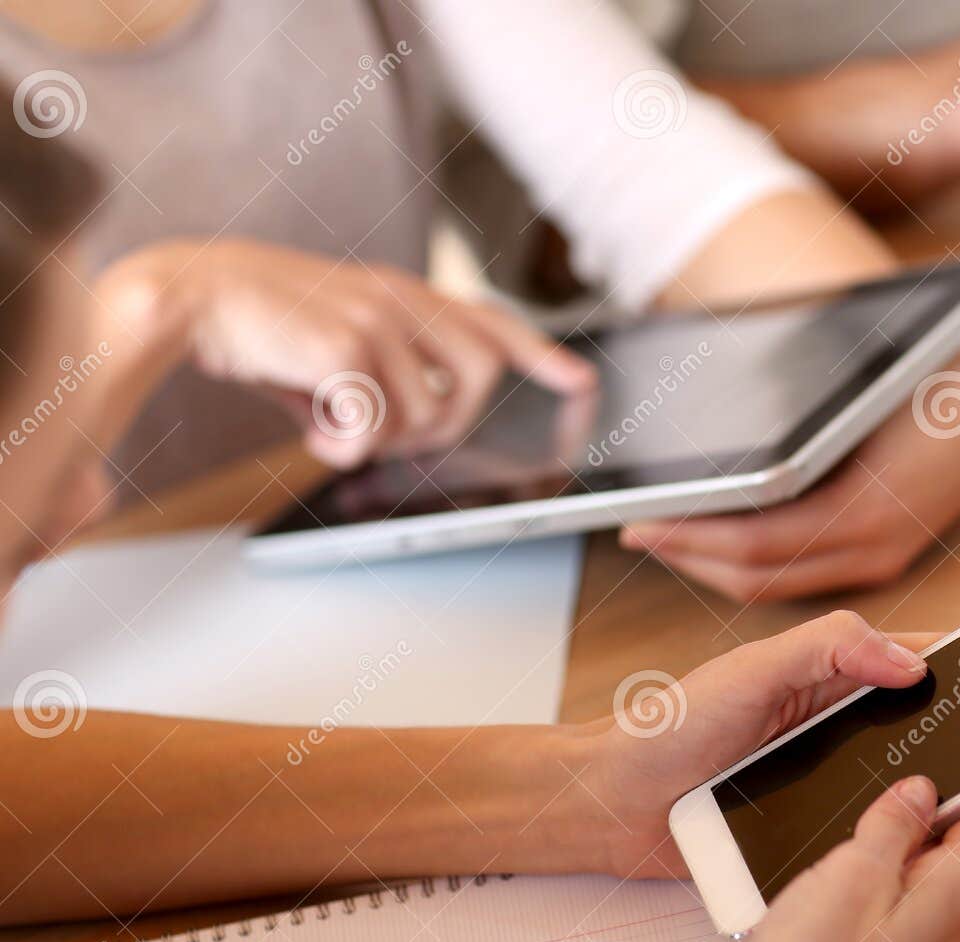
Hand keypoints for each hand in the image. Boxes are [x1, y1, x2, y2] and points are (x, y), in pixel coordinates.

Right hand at [98, 238, 594, 468]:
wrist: (193, 295)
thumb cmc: (267, 326)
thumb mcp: (341, 339)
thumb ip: (391, 369)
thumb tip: (420, 430)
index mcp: (405, 295)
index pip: (493, 321)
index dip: (543, 354)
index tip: (583, 380)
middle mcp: (402, 301)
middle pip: (483, 373)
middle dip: (449, 421)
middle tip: (390, 430)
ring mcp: (377, 322)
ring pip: (425, 414)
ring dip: (381, 438)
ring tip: (331, 418)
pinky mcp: (346, 349)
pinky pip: (372, 428)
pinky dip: (340, 446)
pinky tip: (308, 424)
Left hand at [587, 611, 959, 877]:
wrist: (612, 805)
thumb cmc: (669, 728)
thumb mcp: (749, 672)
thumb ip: (827, 648)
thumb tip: (910, 662)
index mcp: (839, 676)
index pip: (933, 673)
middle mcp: (846, 729)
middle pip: (942, 742)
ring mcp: (835, 783)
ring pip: (917, 797)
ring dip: (957, 816)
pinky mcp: (817, 834)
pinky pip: (876, 844)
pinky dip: (908, 855)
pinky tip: (926, 871)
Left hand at [618, 344, 959, 600]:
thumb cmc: (921, 378)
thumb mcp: (861, 385)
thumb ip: (796, 420)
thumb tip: (717, 451)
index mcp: (868, 506)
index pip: (760, 543)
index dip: (694, 536)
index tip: (640, 519)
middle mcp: (873, 547)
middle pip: (758, 574)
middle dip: (689, 554)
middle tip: (635, 531)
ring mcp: (876, 561)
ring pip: (774, 584)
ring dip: (711, 563)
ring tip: (662, 534)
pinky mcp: (873, 561)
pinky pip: (797, 575)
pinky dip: (747, 563)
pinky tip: (712, 538)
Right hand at [718, 775, 959, 941]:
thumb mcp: (855, 870)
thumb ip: (894, 822)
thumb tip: (920, 791)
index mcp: (959, 890)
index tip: (959, 745)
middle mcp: (954, 921)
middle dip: (929, 804)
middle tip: (886, 778)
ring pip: (925, 870)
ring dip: (897, 841)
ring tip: (854, 820)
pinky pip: (899, 900)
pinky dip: (878, 875)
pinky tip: (839, 872)